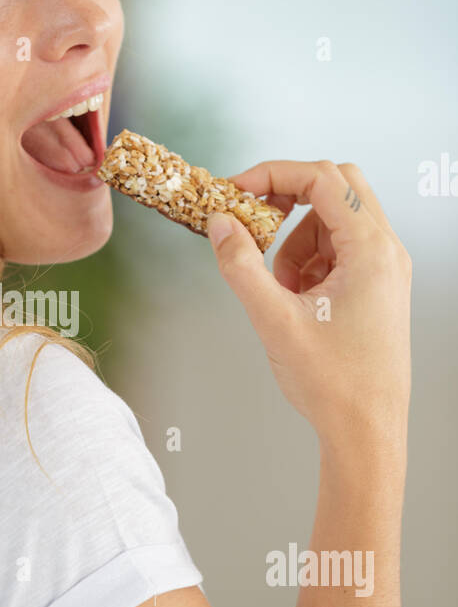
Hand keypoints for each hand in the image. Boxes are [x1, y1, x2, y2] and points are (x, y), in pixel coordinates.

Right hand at [206, 160, 411, 445]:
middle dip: (288, 197)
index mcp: (371, 250)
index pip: (322, 179)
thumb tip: (219, 223)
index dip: (273, 175)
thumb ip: (241, 265)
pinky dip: (310, 261)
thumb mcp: (274, 320)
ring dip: (296, 237)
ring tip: (279, 288)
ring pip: (335, 220)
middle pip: (336, 186)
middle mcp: (386, 251)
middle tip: (252, 219)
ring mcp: (385, 269)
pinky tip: (295, 301)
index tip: (234, 191)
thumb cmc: (333, 383)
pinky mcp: (377, 288)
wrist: (367, 432)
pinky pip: (340, 251)